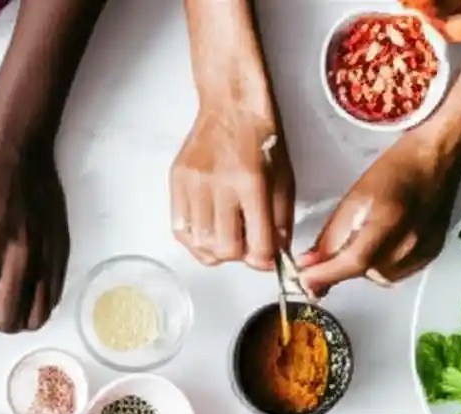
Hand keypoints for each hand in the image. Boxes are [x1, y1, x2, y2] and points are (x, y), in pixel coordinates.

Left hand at [0, 141, 68, 333]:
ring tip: (7, 296)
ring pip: (35, 317)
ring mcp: (43, 257)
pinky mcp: (60, 253)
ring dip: (17, 314)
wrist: (17, 152)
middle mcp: (17, 256)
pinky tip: (24, 285)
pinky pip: (53, 298)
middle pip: (6, 321)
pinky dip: (37, 301)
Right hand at [170, 105, 294, 269]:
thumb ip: (280, 221)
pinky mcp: (176, 182)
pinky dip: (194, 240)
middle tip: (246, 246)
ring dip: (216, 250)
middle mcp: (219, 186)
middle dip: (239, 256)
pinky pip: (179, 229)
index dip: (265, 261)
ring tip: (226, 239)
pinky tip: (207, 231)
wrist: (231, 105)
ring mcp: (193, 185)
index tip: (268, 260)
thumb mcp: (284, 178)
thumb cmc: (262, 137)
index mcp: (251, 183)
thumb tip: (274, 255)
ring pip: (200, 244)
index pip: (257, 244)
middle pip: (225, 249)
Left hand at [297, 129, 460, 295]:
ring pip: (377, 276)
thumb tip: (308, 265)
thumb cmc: (395, 170)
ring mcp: (423, 250)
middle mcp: (410, 240)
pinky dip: (380, 265)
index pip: (353, 261)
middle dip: (339, 268)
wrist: (436, 161)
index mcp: (389, 219)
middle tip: (331, 252)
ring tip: (364, 238)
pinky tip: (381, 243)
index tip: (303, 281)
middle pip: (362, 272)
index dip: (325, 275)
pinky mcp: (431, 255)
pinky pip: (395, 273)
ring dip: (361, 266)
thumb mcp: (353, 199)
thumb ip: (330, 237)